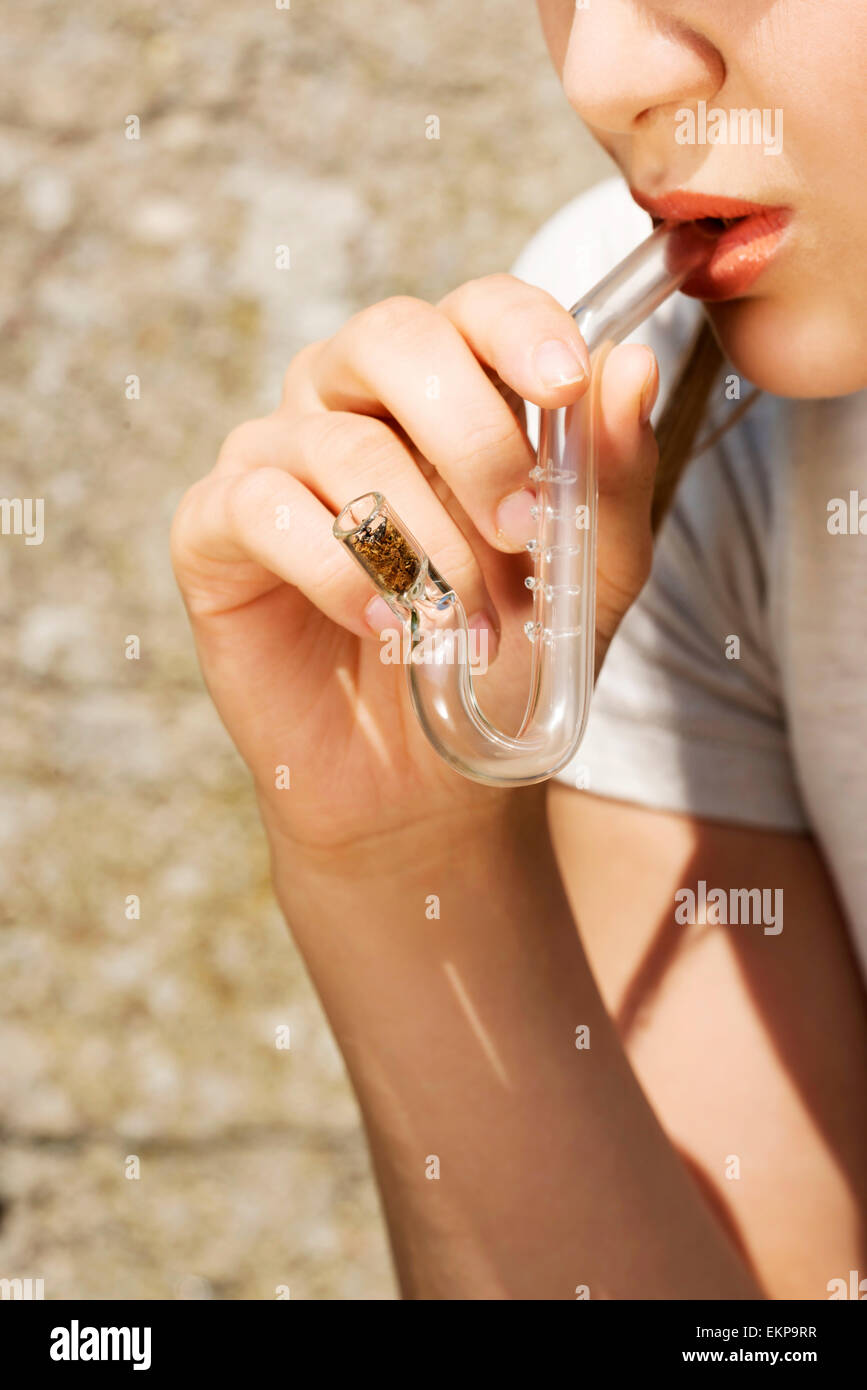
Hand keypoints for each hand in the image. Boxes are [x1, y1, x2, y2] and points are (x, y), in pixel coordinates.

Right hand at [171, 275, 659, 851]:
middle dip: (472, 433)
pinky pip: (262, 509)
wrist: (423, 779)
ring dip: (422, 542)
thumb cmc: (502, 660)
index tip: (565, 383)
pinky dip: (337, 572)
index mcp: (445, 395)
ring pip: (339, 443)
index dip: (518, 326)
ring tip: (465, 624)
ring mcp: (276, 459)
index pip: (473, 309)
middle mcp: (351, 404)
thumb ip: (609, 478)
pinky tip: (382, 625)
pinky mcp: (214, 529)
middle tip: (520, 530)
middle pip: (392, 338)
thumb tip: (632, 366)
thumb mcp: (584, 578)